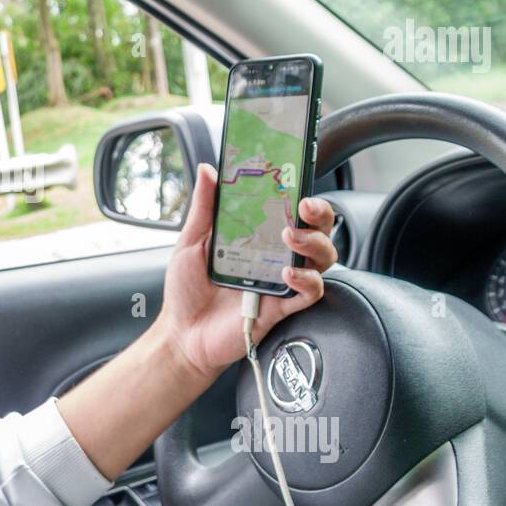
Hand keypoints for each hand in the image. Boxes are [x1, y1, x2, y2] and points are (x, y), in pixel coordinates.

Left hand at [154, 163, 338, 382]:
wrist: (182, 334)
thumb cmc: (187, 290)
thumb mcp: (190, 242)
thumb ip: (204, 208)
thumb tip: (208, 171)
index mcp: (257, 237)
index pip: (290, 209)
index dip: (300, 192)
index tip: (296, 177)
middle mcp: (276, 256)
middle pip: (317, 229)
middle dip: (319, 214)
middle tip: (304, 206)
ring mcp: (282, 281)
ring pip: (322, 258)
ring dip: (313, 243)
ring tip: (290, 236)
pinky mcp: (283, 307)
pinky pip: (310, 292)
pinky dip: (306, 281)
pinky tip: (287, 275)